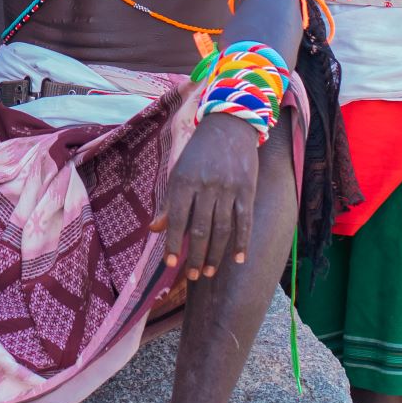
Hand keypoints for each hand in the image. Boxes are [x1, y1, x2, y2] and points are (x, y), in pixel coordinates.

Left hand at [152, 115, 260, 280]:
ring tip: (208, 272)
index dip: (173, 244)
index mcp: (184, 181)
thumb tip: (154, 230)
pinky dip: (241, 242)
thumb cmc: (198, 154)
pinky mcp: (246, 190)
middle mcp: (205, 186)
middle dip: (194, 256)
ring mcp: (228, 189)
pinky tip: (237, 259)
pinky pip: (244, 221)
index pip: (177, 220)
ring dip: (215, 254)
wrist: (229, 126)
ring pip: (221, 229)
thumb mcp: (178, 172)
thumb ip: (169, 202)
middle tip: (192, 276)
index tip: (171, 265)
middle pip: (200, 229)